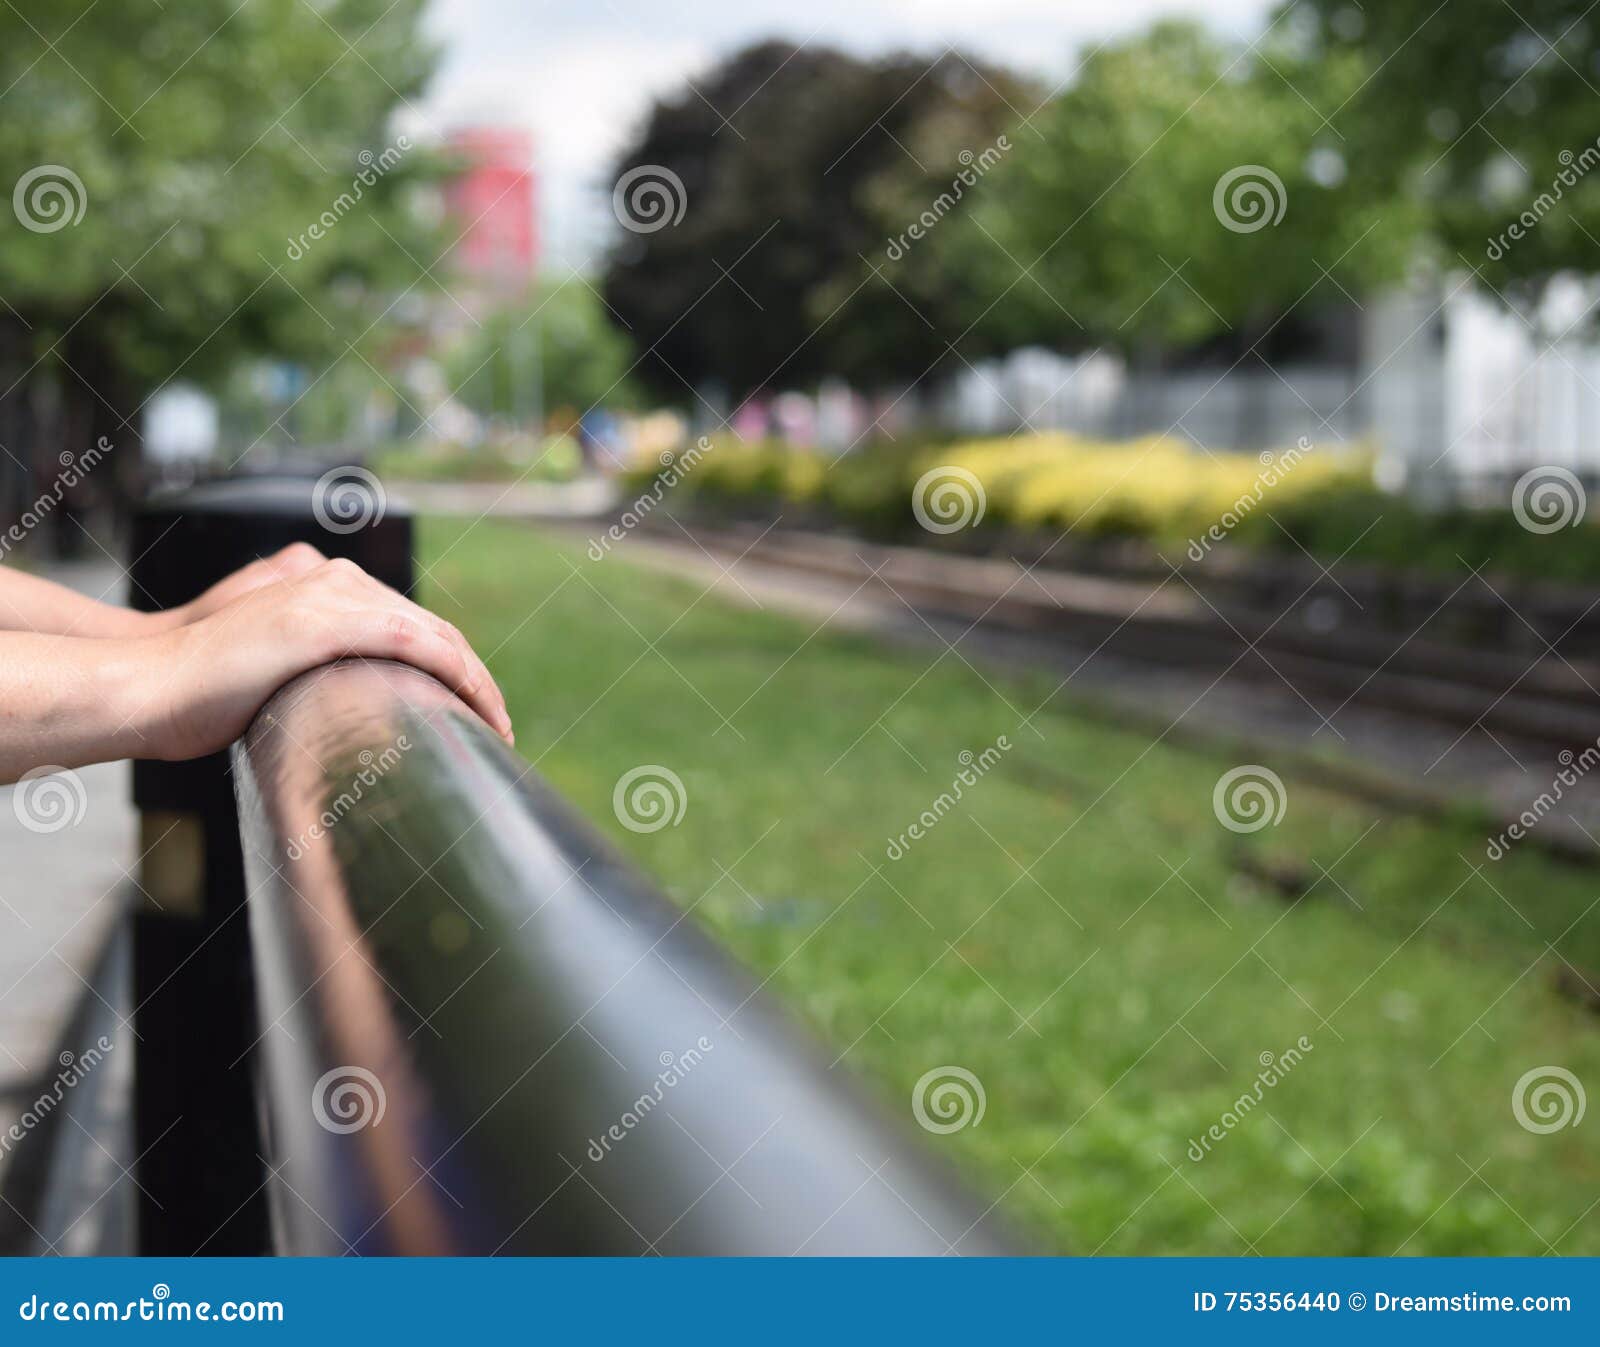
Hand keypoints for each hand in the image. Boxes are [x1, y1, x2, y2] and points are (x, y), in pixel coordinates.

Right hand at [129, 556, 512, 760]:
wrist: (149, 685)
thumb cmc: (201, 695)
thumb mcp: (276, 678)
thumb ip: (318, 675)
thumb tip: (350, 710)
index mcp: (325, 589)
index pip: (412, 628)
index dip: (452, 670)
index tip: (474, 714)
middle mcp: (336, 582)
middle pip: (435, 629)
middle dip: (474, 679)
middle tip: (498, 725)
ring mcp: (332, 596)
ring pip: (436, 635)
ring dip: (476, 683)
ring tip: (496, 727)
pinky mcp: (327, 621)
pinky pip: (417, 644)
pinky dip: (458, 676)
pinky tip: (477, 707)